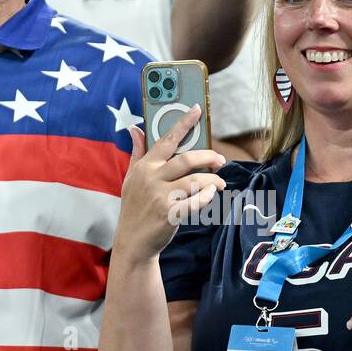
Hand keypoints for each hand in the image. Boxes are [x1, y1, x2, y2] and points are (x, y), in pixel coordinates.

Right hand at [114, 105, 226, 261]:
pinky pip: (194, 202)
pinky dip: (206, 197)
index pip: (166, 139)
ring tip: (219, 183)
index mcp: (144, 166)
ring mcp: (160, 197)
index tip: (197, 109)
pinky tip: (210, 195)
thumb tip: (134, 129)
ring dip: (212, 180)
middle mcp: (151, 179)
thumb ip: (137, 153)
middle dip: (208, 157)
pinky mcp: (169, 214)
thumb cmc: (134, 208)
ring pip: (195, 181)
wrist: (133, 241)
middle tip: (220, 161)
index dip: (183, 123)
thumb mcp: (131, 179)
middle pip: (186, 159)